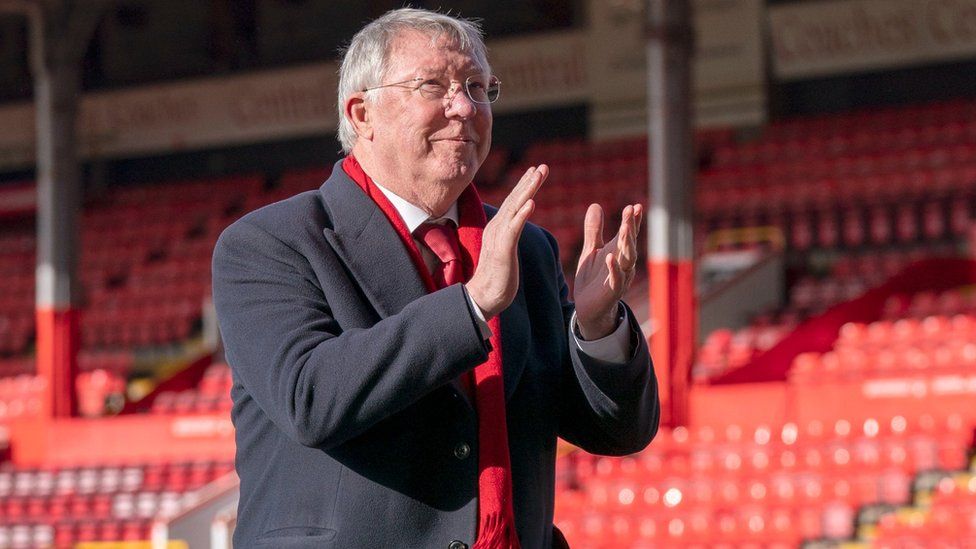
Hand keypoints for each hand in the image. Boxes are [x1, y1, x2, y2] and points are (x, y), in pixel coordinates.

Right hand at [466, 165, 547, 318]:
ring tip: (538, 175)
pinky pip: (514, 229)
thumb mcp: (505, 251)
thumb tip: (514, 227)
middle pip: (515, 200)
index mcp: (499, 228)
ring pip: (515, 209)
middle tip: (542, 166)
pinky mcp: (502, 249)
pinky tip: (532, 202)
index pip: (514, 203)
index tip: (536, 171)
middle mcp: (497, 228)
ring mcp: (499, 237)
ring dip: (527, 190)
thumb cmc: (497, 278)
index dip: (524, 186)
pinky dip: (522, 214)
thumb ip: (509, 237)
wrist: (484, 298)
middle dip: (528, 181)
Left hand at [574, 203, 642, 339]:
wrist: (588, 307)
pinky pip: (616, 279)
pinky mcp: (612, 291)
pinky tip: (610, 257)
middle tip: (631, 210)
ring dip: (627, 244)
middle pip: (629, 243)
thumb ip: (593, 230)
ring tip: (625, 228)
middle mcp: (624, 263)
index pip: (628, 234)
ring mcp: (620, 277)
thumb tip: (595, 205)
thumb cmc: (593, 278)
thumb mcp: (590, 251)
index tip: (634, 206)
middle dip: (631, 227)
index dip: (632, 220)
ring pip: (628, 259)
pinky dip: (614, 268)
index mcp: (618, 252)